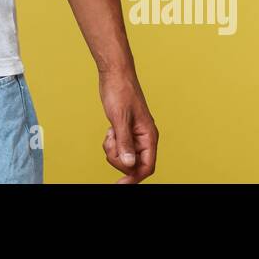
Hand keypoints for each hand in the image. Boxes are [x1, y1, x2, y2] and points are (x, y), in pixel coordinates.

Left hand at [99, 67, 157, 182]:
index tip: (120, 184)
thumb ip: (125, 143)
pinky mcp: (126, 131)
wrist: (115, 74)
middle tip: (111, 140)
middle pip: (133, 164)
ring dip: (114, 149)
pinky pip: (119, 147)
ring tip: (110, 132)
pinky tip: (110, 130)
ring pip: (124, 156)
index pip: (146, 166)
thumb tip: (128, 163)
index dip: (134, 177)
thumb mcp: (119, 119)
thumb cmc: (120, 92)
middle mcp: (145, 138)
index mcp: (149, 136)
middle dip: (119, 158)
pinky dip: (112, 143)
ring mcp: (135, 135)